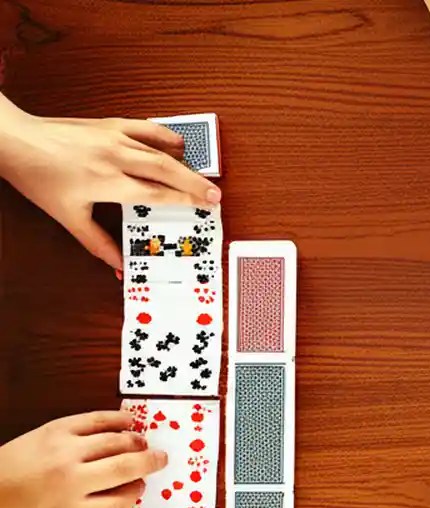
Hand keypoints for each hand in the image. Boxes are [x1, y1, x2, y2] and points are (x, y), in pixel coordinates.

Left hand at [0, 101, 221, 270]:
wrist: (16, 140)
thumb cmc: (38, 177)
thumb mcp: (67, 216)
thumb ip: (97, 243)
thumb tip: (118, 266)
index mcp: (107, 182)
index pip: (157, 193)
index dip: (184, 200)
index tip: (205, 207)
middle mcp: (116, 157)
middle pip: (167, 170)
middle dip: (195, 183)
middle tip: (216, 194)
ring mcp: (114, 137)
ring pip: (160, 150)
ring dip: (184, 163)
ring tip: (202, 175)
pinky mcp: (109, 124)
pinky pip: (146, 128)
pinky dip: (165, 136)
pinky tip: (178, 144)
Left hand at [0, 411, 165, 507]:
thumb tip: (130, 492)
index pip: (123, 500)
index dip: (137, 492)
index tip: (140, 486)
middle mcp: (73, 479)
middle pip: (126, 467)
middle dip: (149, 462)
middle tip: (161, 459)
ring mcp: (65, 451)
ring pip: (117, 441)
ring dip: (136, 442)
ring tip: (143, 443)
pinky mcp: (57, 429)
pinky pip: (97, 419)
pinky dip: (118, 419)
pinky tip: (129, 422)